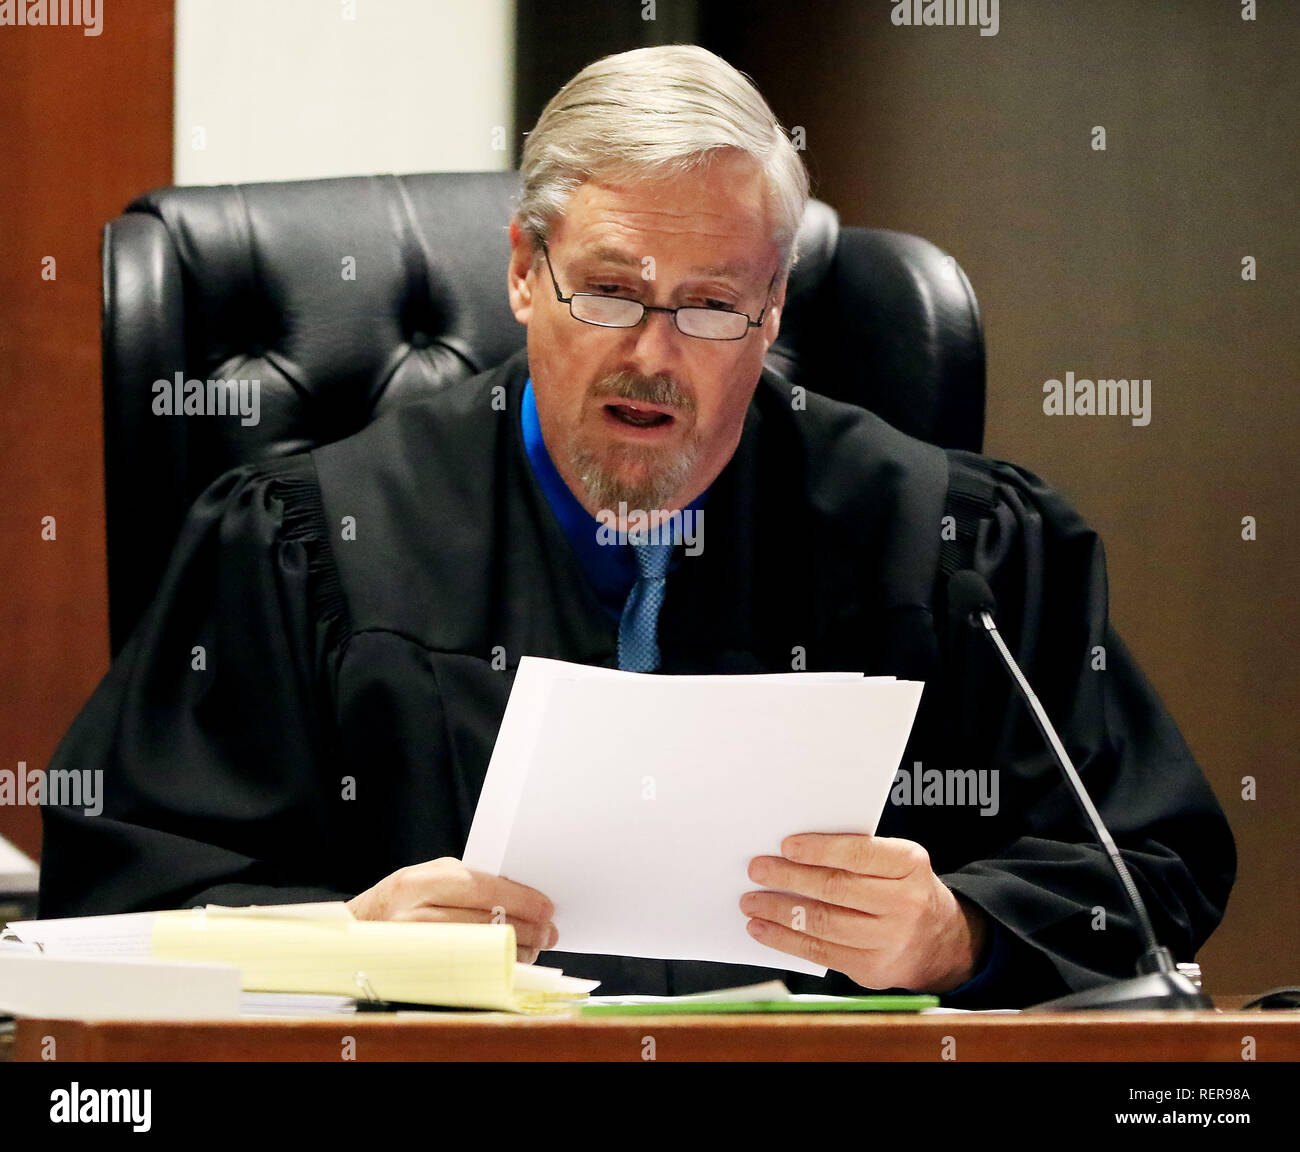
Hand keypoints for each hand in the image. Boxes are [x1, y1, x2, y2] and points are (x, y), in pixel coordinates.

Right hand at [346, 857, 557, 963]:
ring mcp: (410, 947)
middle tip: (549, 932)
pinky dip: (492, 965)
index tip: (547, 906)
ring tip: (535, 947)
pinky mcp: (413, 973)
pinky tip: (509, 962)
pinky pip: (463, 970)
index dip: (519, 898)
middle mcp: (410, 914)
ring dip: (514, 949)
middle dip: (525, 927)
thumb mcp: (426, 880)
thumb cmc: (400, 902)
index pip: (480, 886)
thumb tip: (521, 895)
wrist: (352, 933)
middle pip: (482, 920)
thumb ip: (466, 883)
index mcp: (418, 881)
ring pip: (476, 948)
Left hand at [740, 834, 989, 992]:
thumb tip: (792, 850)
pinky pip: (820, 953)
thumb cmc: (905, 889)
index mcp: (909, 865)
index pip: (858, 853)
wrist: (942, 941)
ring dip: (779, 911)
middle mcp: (905, 904)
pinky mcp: (871, 969)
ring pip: (823, 923)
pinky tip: (763, 928)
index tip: (785, 846)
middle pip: (835, 889)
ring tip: (751, 901)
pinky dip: (785, 940)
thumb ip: (857, 854)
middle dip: (789, 878)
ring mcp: (889, 940)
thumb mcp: (897, 862)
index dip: (819, 850)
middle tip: (757, 869)